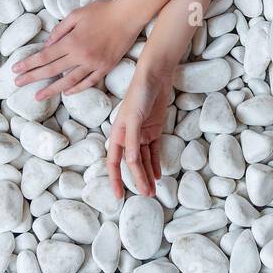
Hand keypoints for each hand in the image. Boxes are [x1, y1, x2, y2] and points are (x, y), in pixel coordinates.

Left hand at [13, 0, 144, 100]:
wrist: (128, 15)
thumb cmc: (102, 11)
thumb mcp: (76, 14)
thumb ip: (60, 30)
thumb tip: (47, 44)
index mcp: (71, 41)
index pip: (44, 56)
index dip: (28, 64)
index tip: (15, 70)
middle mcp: (81, 55)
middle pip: (52, 70)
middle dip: (32, 78)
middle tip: (18, 84)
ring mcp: (94, 63)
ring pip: (69, 81)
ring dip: (52, 90)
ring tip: (39, 96)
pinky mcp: (106, 67)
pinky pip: (89, 81)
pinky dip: (77, 88)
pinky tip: (67, 92)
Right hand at [107, 64, 172, 198]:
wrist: (155, 77)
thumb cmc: (139, 93)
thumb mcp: (134, 118)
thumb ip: (132, 140)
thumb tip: (130, 162)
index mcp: (118, 134)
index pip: (115, 162)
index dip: (116, 179)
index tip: (119, 196)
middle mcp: (128, 137)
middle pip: (132, 164)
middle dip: (138, 180)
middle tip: (146, 195)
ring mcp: (142, 134)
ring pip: (143, 160)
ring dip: (147, 174)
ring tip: (153, 190)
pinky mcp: (154, 131)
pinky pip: (153, 151)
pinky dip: (155, 163)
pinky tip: (157, 175)